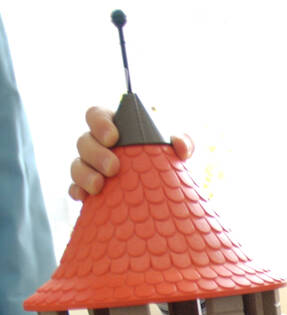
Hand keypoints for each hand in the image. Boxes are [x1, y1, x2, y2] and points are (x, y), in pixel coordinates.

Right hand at [68, 104, 192, 199]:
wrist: (162, 192)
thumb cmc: (165, 160)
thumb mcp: (175, 148)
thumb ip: (182, 141)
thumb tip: (180, 146)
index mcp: (113, 126)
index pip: (96, 115)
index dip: (100, 124)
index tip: (114, 137)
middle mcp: (97, 145)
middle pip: (84, 142)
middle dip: (96, 154)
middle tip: (114, 167)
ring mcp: (90, 167)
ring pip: (77, 166)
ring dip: (85, 175)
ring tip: (99, 186)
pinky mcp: (88, 189)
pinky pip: (75, 189)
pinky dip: (78, 192)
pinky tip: (86, 199)